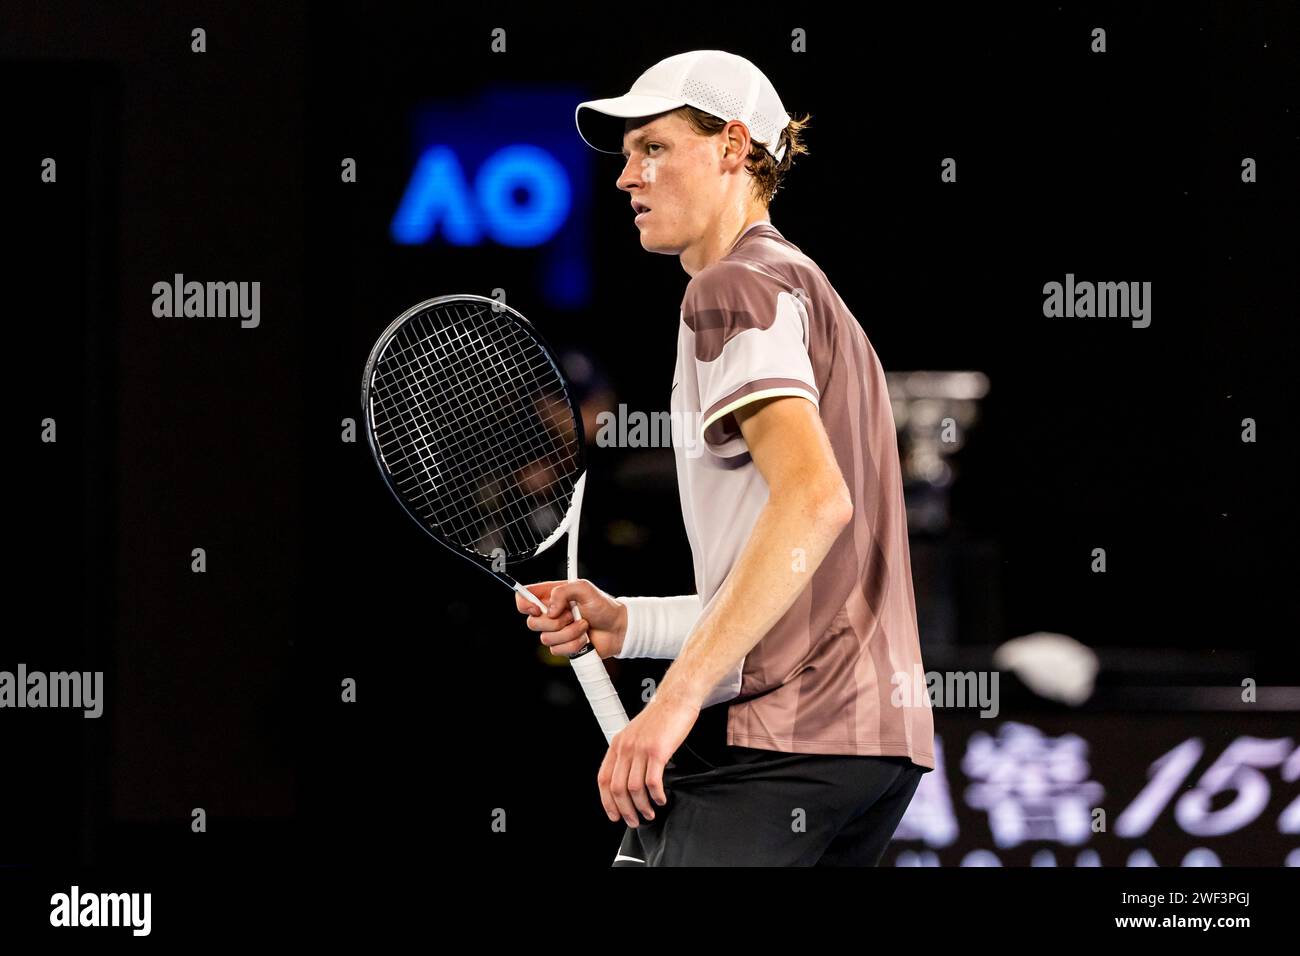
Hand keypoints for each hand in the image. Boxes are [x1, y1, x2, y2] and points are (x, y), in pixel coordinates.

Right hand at [515, 579, 626, 658]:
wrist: (617, 629)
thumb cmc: (603, 606)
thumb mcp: (585, 588)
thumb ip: (563, 591)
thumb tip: (550, 610)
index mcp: (551, 596)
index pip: (524, 598)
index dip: (524, 604)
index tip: (537, 609)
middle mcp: (550, 614)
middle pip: (532, 622)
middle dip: (554, 622)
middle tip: (571, 615)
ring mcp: (556, 632)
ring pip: (545, 638)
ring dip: (569, 633)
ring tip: (583, 625)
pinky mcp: (563, 646)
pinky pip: (557, 650)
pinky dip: (574, 644)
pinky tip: (584, 638)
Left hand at [598, 687, 700, 826]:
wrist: (676, 699)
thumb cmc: (660, 718)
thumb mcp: (636, 734)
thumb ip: (629, 753)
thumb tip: (628, 780)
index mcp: (617, 744)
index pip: (604, 779)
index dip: (607, 801)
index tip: (614, 815)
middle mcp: (625, 747)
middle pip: (617, 788)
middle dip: (625, 810)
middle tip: (634, 821)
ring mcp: (640, 748)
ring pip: (634, 788)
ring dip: (641, 807)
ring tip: (649, 813)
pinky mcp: (658, 750)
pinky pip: (652, 781)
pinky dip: (656, 796)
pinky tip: (661, 799)